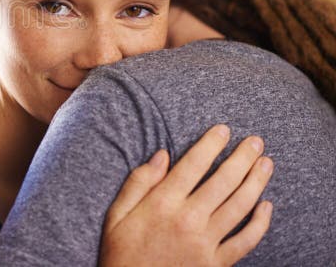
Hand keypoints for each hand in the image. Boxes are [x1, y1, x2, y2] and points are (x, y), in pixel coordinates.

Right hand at [100, 124, 273, 266]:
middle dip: (242, 157)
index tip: (223, 130)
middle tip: (256, 141)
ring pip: (240, 207)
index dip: (211, 144)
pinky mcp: (216, 264)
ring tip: (266, 163)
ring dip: (256, 182)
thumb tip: (162, 155)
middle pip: (224, 182)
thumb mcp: (116, 214)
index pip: (193, 165)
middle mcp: (188, 220)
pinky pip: (245, 241)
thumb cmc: (121, 252)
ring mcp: (205, 244)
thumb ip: (138, 182)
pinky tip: (267, 206)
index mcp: (162, 204)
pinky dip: (260, 223)